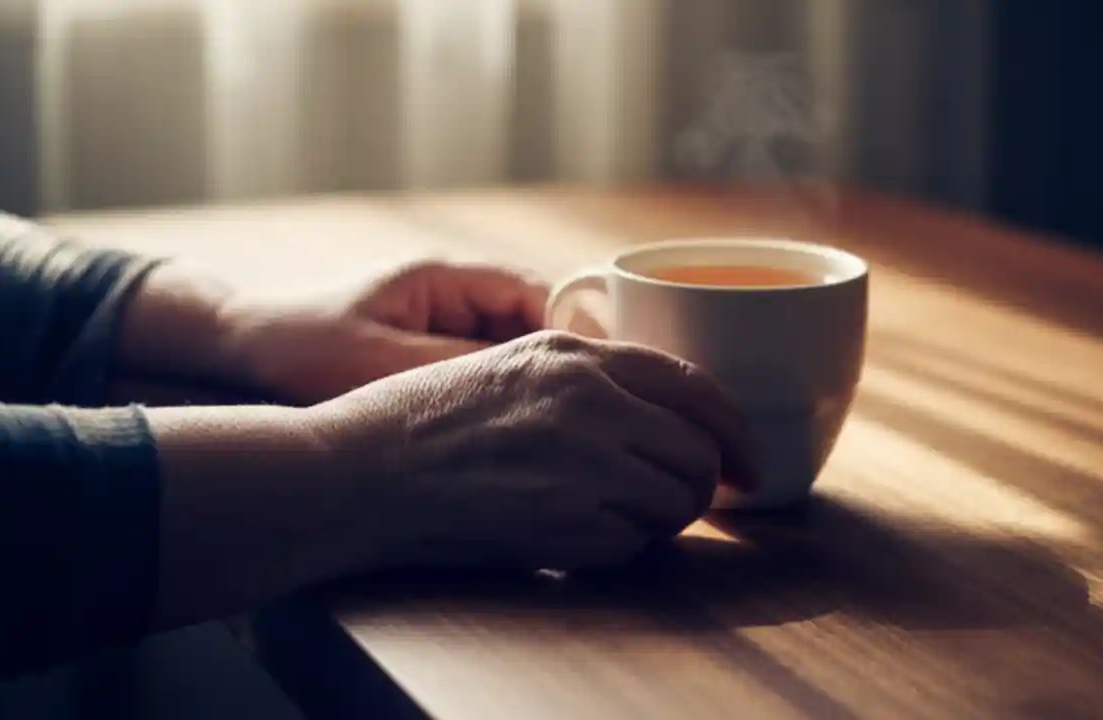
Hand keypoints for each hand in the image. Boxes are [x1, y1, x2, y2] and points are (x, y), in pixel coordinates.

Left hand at [120, 260, 548, 404]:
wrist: (242, 350)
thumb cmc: (304, 346)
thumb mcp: (382, 361)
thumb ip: (458, 365)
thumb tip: (532, 382)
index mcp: (448, 277)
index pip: (540, 294)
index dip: (576, 335)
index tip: (595, 382)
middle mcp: (457, 296)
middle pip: (537, 325)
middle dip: (561, 367)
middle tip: (581, 417)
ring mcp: (446, 326)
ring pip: (515, 354)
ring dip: (532, 387)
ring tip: (552, 432)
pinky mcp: (433, 356)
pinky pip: (485, 374)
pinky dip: (501, 400)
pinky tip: (508, 436)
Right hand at [308, 330, 758, 570]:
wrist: (356, 472)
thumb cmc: (422, 417)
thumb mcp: (511, 366)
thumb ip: (589, 377)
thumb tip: (664, 414)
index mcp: (574, 356)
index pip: (695, 385)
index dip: (734, 428)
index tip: (745, 460)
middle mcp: (587, 403)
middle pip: (698, 452)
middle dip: (701, 483)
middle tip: (684, 498)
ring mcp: (578, 467)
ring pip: (674, 503)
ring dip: (660, 517)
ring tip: (614, 513)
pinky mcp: (561, 526)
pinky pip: (629, 545)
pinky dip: (617, 546)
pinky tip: (573, 532)